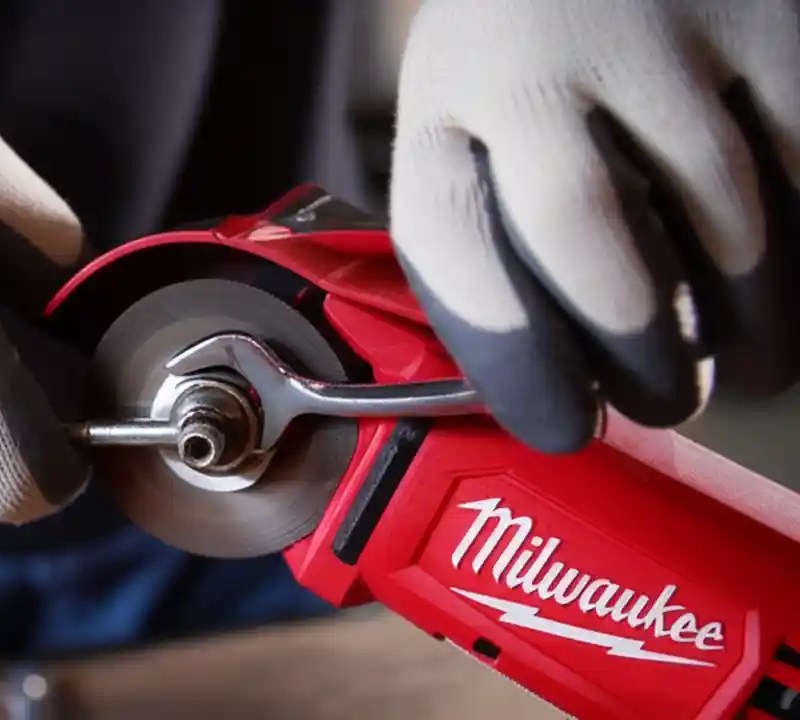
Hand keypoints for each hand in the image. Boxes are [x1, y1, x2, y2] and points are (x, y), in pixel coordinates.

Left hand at [389, 0, 798, 452]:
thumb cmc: (531, 57)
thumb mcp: (470, 123)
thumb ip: (492, 229)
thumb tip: (560, 374)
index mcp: (443, 98)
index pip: (453, 243)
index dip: (511, 358)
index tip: (561, 425)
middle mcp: (536, 55)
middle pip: (582, 230)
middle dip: (638, 350)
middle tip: (667, 402)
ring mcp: (656, 30)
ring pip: (721, 213)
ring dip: (747, 318)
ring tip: (748, 363)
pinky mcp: (768, 18)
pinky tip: (786, 285)